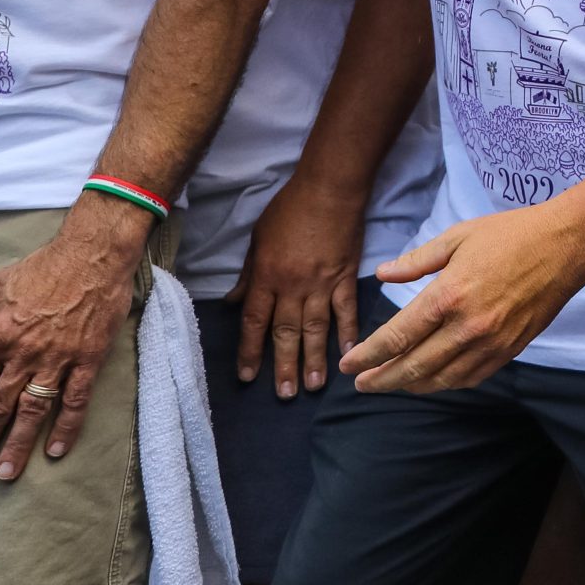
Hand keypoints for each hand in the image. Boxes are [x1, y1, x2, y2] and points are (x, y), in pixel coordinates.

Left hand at [0, 202, 146, 479]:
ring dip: (18, 444)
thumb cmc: (43, 267)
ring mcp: (59, 359)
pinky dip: (66, 427)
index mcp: (1, 336)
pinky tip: (56, 450)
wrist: (92, 254)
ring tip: (5, 473)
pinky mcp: (88, 360)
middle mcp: (26, 354)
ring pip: (34, 411)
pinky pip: (76, 400)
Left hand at [231, 177, 363, 396]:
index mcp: (266, 276)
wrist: (329, 189)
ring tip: (313, 387)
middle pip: (285, 332)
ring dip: (314, 359)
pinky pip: (346, 310)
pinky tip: (350, 353)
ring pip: (315, 328)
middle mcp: (292, 286)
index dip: (250, 351)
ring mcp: (322, 284)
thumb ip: (248, 274)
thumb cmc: (289, 209)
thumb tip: (233, 303)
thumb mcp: (258, 239)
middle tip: (285, 395)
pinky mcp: (345, 277)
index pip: (254, 321)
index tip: (248, 378)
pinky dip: (349, 332)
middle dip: (283, 365)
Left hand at [342, 203, 584, 392]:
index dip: (368, 355)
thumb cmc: (511, 234)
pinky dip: (446, 384)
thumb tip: (382, 275)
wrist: (566, 245)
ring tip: (392, 384)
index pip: (397, 337)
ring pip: (441, 379)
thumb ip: (417, 261)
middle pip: (413, 367)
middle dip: (381, 380)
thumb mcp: (458, 236)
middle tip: (361, 384)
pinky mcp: (510, 350)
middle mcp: (467, 326)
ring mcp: (491, 342)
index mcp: (448, 294)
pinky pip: (470, 378)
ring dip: (411, 386)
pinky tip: (432, 380)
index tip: (349, 364)